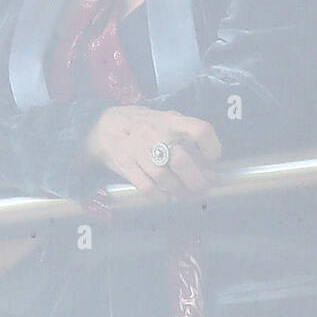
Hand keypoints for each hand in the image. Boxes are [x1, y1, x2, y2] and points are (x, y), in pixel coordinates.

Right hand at [85, 105, 220, 203]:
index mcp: (170, 121)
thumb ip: (185, 134)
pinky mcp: (126, 166)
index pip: (199, 130)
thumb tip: (207, 162)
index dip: (212, 147)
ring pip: (165, 179)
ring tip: (187, 195)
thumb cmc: (142, 125)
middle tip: (203, 187)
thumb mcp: (165, 119)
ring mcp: (139, 151)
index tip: (212, 159)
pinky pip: (147, 188)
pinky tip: (167, 197)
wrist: (104, 127)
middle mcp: (156, 134)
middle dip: (197, 180)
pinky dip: (160, 197)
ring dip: (181, 192)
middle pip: (182, 161)